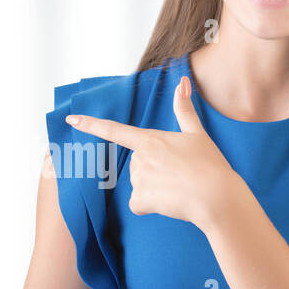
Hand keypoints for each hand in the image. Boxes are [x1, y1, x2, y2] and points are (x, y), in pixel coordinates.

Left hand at [65, 74, 240, 231]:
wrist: (216, 197)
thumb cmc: (210, 165)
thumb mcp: (197, 134)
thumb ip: (184, 109)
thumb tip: (182, 83)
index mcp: (150, 139)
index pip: (114, 130)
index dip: (91, 124)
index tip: (72, 120)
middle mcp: (140, 158)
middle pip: (138, 165)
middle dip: (154, 172)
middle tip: (179, 174)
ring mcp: (138, 179)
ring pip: (139, 186)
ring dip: (154, 190)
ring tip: (177, 188)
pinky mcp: (140, 199)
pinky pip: (139, 204)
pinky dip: (151, 206)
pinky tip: (169, 202)